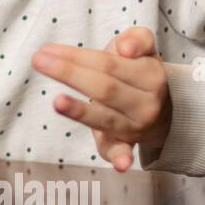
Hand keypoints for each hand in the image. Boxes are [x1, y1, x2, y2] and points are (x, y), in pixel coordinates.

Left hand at [30, 26, 172, 171]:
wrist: (165, 109)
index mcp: (150, 77)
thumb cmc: (140, 73)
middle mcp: (145, 104)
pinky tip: (120, 165)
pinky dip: (122, 159)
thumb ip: (137, 39)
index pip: (107, 64)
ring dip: (82, 112)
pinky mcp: (125, 145)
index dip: (77, 57)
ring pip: (106, 118)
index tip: (48, 50)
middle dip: (69, 74)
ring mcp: (136, 127)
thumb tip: (124, 49)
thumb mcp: (145, 50)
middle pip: (104, 88)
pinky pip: (123, 152)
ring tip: (58, 101)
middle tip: (39, 60)